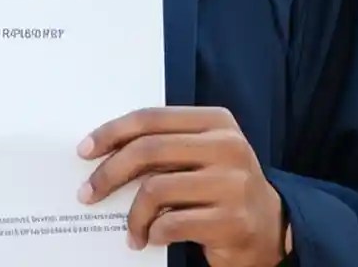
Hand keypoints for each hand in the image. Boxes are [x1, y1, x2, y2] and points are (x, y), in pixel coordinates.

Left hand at [76, 106, 290, 266]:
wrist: (272, 228)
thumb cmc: (221, 187)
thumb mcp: (200, 155)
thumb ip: (164, 146)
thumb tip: (103, 152)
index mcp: (217, 122)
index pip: (151, 118)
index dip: (112, 132)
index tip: (85, 151)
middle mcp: (228, 147)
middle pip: (148, 151)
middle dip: (109, 174)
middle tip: (87, 193)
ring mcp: (232, 184)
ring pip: (155, 190)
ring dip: (133, 215)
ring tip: (131, 230)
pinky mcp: (232, 221)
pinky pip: (171, 224)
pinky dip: (153, 233)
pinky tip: (152, 239)